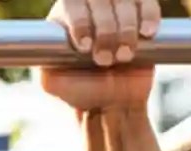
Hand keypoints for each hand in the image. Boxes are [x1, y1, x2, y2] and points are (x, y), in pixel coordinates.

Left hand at [40, 0, 160, 111]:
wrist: (112, 101)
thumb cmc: (80, 89)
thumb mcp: (54, 83)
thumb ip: (46, 69)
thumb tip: (42, 59)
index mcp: (65, 15)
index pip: (72, 3)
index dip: (80, 21)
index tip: (85, 46)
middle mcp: (91, 5)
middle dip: (104, 30)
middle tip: (103, 60)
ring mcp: (117, 7)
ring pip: (125, 1)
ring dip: (125, 29)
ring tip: (122, 57)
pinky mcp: (141, 12)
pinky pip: (148, 3)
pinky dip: (148, 17)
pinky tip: (145, 34)